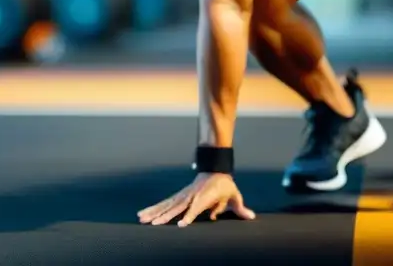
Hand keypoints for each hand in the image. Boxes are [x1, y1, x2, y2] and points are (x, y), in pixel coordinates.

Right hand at [138, 173, 255, 226]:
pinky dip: (154, 208)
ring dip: (153, 212)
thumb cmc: (225, 184)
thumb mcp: (234, 195)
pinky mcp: (179, 196)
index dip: (190, 215)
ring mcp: (183, 195)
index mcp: (204, 195)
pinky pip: (165, 203)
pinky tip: (143, 214)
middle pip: (176, 206)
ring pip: (167, 205)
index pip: (196, 207)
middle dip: (164, 215)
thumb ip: (240, 207)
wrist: (215, 168)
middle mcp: (191, 195)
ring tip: (141, 218)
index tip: (182, 224)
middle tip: (152, 224)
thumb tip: (251, 217)